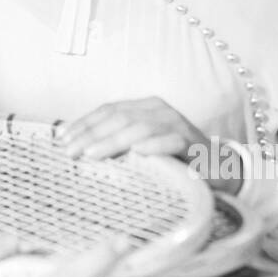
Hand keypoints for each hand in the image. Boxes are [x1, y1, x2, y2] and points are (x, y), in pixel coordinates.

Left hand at [58, 97, 240, 194]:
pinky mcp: (193, 143)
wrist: (217, 169)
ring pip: (140, 128)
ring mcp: (177, 125)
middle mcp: (159, 110)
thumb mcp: (140, 148)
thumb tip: (77, 149)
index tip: (61, 139)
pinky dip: (154, 146)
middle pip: (119, 117)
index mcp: (144, 107)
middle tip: (70, 152)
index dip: (83, 123)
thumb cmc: (172, 160)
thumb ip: (116, 144)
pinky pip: (171, 142)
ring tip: (92, 155)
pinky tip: (137, 154)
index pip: (107, 110)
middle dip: (90, 134)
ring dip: (113, 142)